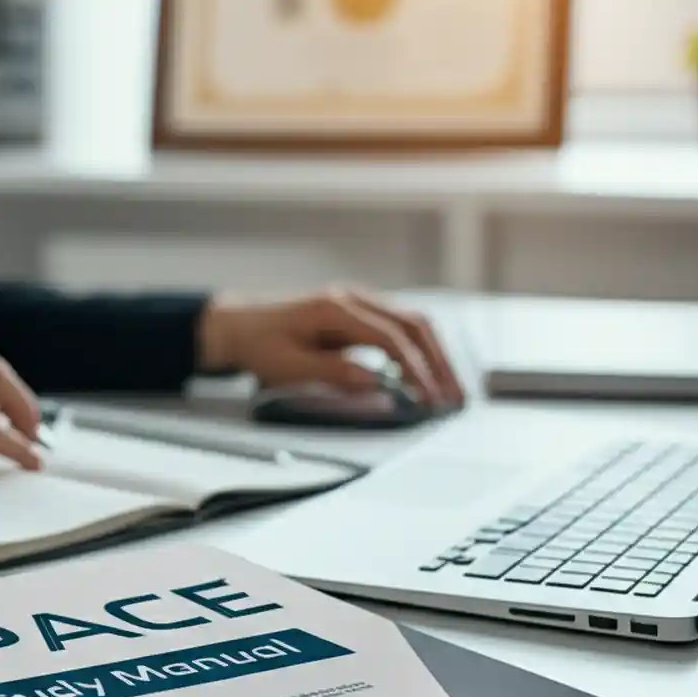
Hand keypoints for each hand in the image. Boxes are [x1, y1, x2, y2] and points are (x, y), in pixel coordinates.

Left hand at [198, 290, 464, 406]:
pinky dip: (420, 351)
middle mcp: (353, 299)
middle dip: (439, 362)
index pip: (390, 337)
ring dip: (435, 356)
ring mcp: (360, 303)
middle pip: (413, 324)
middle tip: (455, 397)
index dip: (415, 368)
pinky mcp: (361, 314)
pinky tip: (428, 376)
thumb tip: (378, 383)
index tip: (430, 397)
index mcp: (334, 308)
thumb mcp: (289, 367)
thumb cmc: (261, 345)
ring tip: (451, 390)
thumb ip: (334, 374)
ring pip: (413, 323)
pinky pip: (400, 328)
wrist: (242, 325)